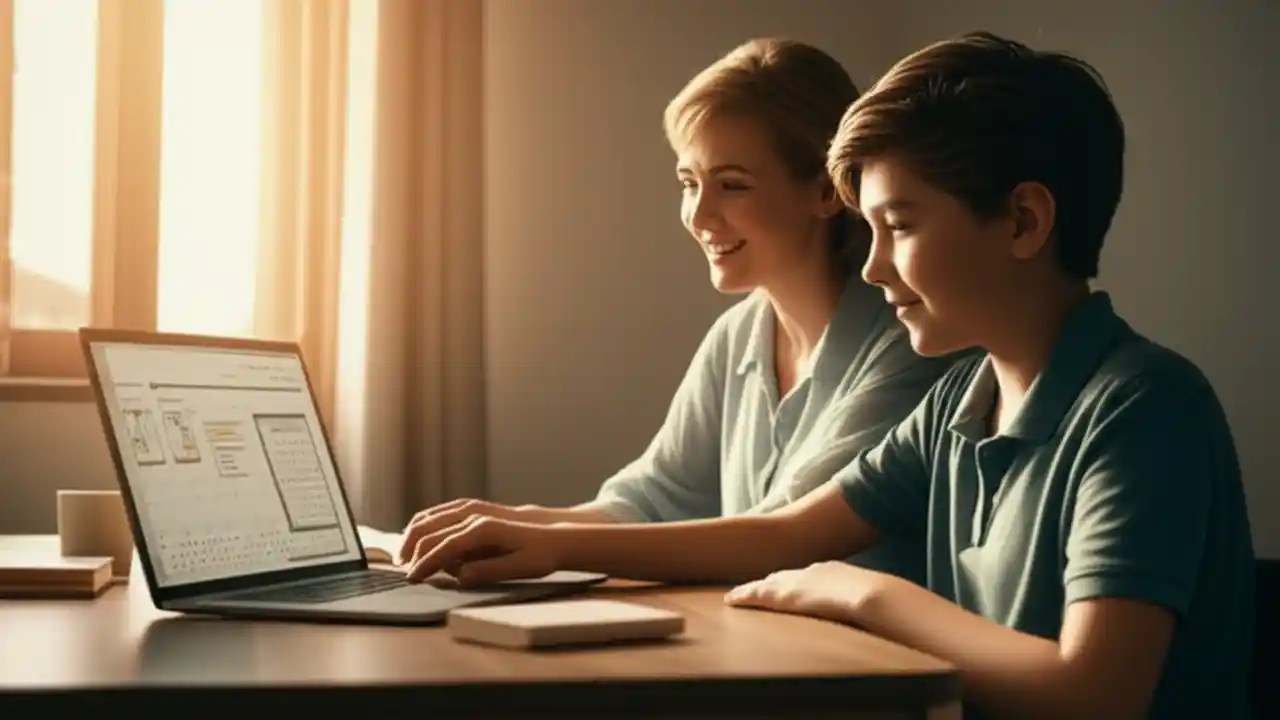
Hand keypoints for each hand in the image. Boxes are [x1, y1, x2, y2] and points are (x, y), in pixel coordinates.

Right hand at [402, 514, 561, 584]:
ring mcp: (473, 509)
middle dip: (413, 549)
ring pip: (432, 517)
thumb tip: (461, 576)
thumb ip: (489, 571)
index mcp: (485, 529)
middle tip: (404, 571)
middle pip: (432, 528)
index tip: (412, 579)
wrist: (554, 536)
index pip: (446, 545)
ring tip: (404, 557)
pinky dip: (424, 523)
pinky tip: (418, 536)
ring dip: (414, 534)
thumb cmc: (539, 555)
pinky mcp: (473, 509)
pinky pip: (440, 512)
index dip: (426, 563)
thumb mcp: (520, 568)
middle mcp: (476, 515)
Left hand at [723, 561, 894, 624]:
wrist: (873, 595)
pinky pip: (758, 595)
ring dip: (751, 589)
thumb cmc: (882, 603)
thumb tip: (880, 617)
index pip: (805, 577)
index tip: (782, 585)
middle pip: (782, 576)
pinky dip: (745, 597)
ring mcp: (798, 582)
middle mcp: (811, 572)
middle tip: (750, 588)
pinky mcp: (787, 595)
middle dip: (767, 581)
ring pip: (767, 584)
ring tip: (735, 595)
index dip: (791, 581)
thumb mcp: (872, 600)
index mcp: (831, 572)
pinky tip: (731, 601)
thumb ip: (866, 607)